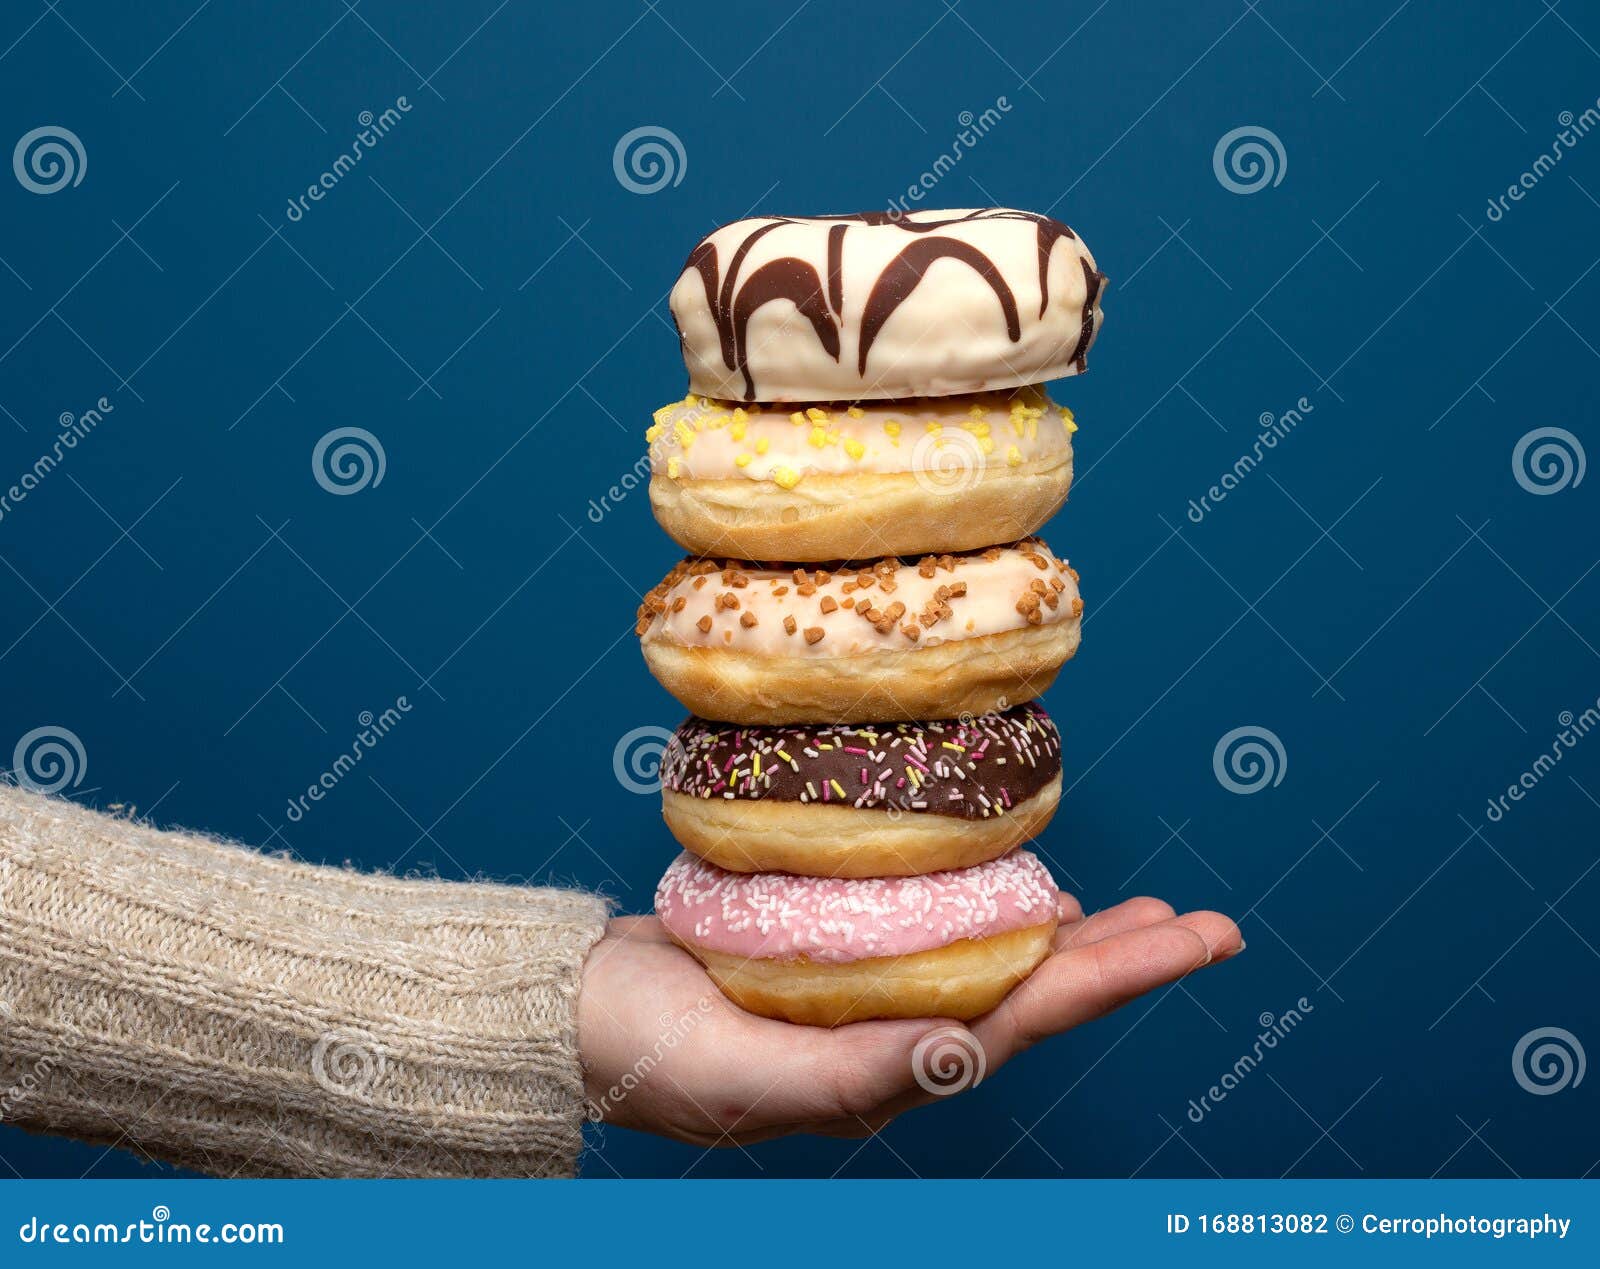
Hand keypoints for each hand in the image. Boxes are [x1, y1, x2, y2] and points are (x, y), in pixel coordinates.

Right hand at [577, 893, 1241, 1145]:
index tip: (1195, 937)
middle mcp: (894, 1039)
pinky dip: (985, 906)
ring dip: (1069, 937)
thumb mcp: (742, 1075)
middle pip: (1034, 994)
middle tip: (1208, 921)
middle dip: (1124, 959)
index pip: (1028, 1020)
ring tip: (1137, 908)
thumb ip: (851, 1073)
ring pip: (993, 962)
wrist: (570, 1013)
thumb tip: (964, 1054)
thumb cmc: (643, 1052)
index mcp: (888, 1074)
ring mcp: (868, 997)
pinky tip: (1013, 889)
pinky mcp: (835, 954)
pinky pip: (933, 929)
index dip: (1117, 978)